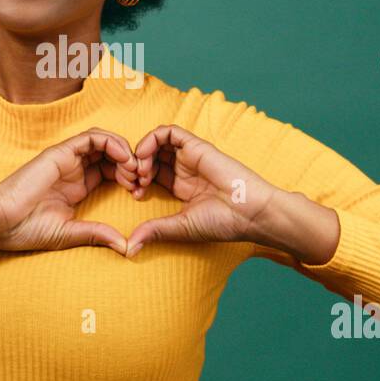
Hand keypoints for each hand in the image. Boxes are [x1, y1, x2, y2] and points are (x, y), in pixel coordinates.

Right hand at [0, 127, 140, 256]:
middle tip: (142, 180)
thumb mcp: (70, 233)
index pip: (109, 171)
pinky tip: (123, 157)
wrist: (0, 222)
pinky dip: (111, 142)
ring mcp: (67, 159)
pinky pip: (91, 138)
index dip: (128, 178)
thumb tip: (126, 246)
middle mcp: (73, 169)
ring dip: (124, 151)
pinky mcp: (60, 152)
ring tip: (134, 168)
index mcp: (77, 186)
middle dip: (131, 164)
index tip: (139, 193)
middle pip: (110, 155)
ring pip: (103, 142)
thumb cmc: (27, 230)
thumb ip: (97, 235)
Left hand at [126, 124, 281, 257]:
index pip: (151, 175)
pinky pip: (170, 132)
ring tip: (140, 170)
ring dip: (141, 152)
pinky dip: (152, 138)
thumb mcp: (181, 227)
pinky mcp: (196, 146)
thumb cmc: (222, 222)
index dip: (137, 181)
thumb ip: (155, 230)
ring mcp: (190, 156)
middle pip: (151, 157)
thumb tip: (129, 248)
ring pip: (157, 142)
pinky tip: (146, 155)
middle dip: (135, 166)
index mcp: (180, 187)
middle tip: (134, 181)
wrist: (250, 212)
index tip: (135, 195)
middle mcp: (183, 169)